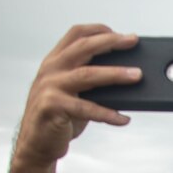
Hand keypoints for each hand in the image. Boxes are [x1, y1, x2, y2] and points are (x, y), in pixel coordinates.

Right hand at [14, 25, 141, 167]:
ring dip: (115, 74)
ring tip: (136, 76)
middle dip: (111, 42)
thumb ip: (90, 80)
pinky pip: (87, 109)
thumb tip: (126, 75)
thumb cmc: (58, 116)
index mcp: (55, 61)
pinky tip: (123, 119)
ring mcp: (50, 87)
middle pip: (84, 48)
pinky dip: (108, 114)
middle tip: (132, 42)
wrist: (36, 143)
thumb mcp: (72, 92)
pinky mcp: (52, 107)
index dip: (99, 30)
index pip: (76, 35)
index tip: (122, 33)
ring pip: (87, 75)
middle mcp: (51, 70)